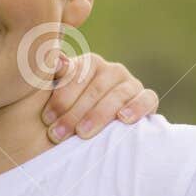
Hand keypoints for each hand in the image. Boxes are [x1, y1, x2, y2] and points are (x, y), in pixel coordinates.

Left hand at [41, 52, 160, 142]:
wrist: (93, 131)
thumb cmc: (69, 113)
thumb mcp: (56, 96)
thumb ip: (57, 78)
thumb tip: (58, 61)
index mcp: (90, 64)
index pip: (78, 74)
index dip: (62, 96)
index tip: (47, 118)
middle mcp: (112, 70)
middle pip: (96, 88)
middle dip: (74, 113)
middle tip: (58, 134)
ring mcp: (131, 84)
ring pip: (118, 95)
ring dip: (99, 115)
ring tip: (82, 133)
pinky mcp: (148, 99)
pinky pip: (147, 99)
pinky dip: (137, 107)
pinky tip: (124, 119)